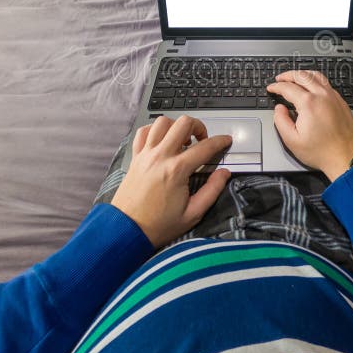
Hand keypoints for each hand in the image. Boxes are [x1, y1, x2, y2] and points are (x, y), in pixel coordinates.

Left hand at [111, 115, 231, 247]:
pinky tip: (161, 140)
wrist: (127, 230)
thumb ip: (212, 191)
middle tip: (202, 139)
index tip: (225, 141)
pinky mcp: (135, 158)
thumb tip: (224, 174)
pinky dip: (154, 130)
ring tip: (182, 139)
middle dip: (198, 126)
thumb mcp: (192, 214)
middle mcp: (160, 157)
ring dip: (175, 126)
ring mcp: (146, 155)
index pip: (205, 147)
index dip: (220, 141)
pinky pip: (143, 132)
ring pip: (162, 122)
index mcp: (177, 170)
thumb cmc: (158, 225)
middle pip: (183, 123)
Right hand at [267, 70, 352, 181]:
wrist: (347, 158)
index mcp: (309, 103)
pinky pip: (327, 83)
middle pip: (302, 76)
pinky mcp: (341, 102)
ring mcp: (334, 97)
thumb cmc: (322, 152)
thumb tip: (279, 109)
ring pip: (317, 76)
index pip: (288, 87)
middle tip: (280, 78)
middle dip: (288, 75)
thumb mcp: (292, 141)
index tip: (271, 88)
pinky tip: (312, 87)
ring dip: (303, 74)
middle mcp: (322, 96)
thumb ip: (281, 121)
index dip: (276, 86)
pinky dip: (316, 80)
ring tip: (295, 78)